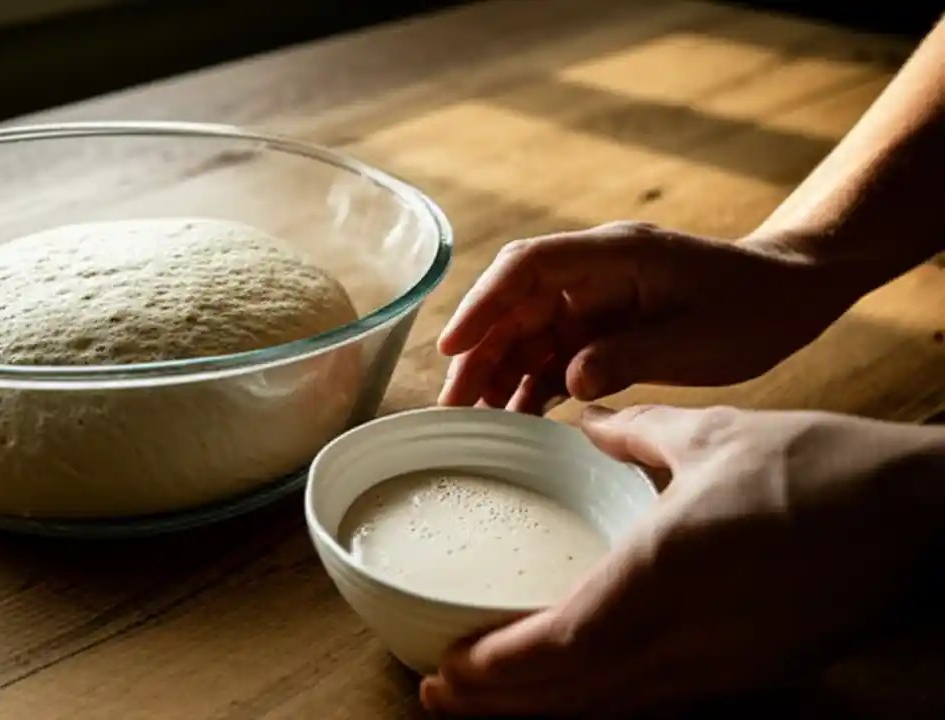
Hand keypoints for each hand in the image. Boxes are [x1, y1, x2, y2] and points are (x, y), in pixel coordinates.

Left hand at [421, 404, 943, 716]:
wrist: (923, 518)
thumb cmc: (821, 468)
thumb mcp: (712, 433)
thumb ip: (634, 433)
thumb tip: (590, 424)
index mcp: (663, 574)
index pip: (559, 645)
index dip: (496, 668)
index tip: (447, 664)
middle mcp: (686, 638)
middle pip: (572, 695)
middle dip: (498, 705)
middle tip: (437, 695)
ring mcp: (722, 668)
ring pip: (612, 709)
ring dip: (543, 710)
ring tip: (488, 701)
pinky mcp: (751, 675)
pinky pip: (657, 703)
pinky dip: (600, 704)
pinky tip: (573, 690)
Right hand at [436, 223, 859, 412]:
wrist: (792, 295)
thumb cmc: (754, 305)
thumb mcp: (698, 338)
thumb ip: (630, 356)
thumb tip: (567, 381)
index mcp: (613, 255)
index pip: (526, 267)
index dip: (483, 304)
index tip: (453, 347)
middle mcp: (593, 273)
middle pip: (515, 307)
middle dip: (480, 354)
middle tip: (451, 406)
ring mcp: (595, 302)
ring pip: (527, 335)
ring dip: (499, 375)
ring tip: (473, 421)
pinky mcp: (603, 331)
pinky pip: (554, 357)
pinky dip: (533, 386)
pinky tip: (516, 419)